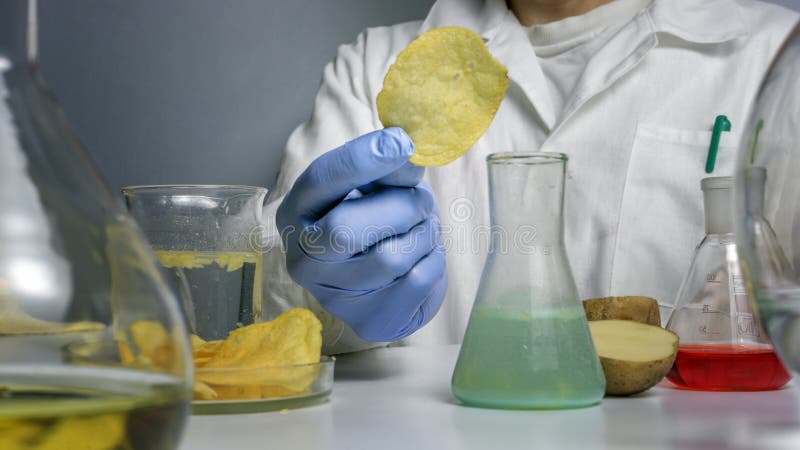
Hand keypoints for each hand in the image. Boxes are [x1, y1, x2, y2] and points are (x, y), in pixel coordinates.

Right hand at [277, 128, 446, 341]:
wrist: (385, 279)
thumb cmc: (374, 219)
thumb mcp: (370, 185)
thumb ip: (383, 168)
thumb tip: (406, 157)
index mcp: (296, 214)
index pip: (321, 181)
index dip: (362, 160)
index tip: (402, 143)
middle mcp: (303, 261)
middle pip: (346, 230)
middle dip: (398, 207)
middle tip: (421, 201)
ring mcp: (334, 297)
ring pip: (390, 258)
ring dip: (422, 233)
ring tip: (423, 228)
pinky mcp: (371, 321)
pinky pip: (417, 282)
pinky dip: (433, 259)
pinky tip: (425, 254)